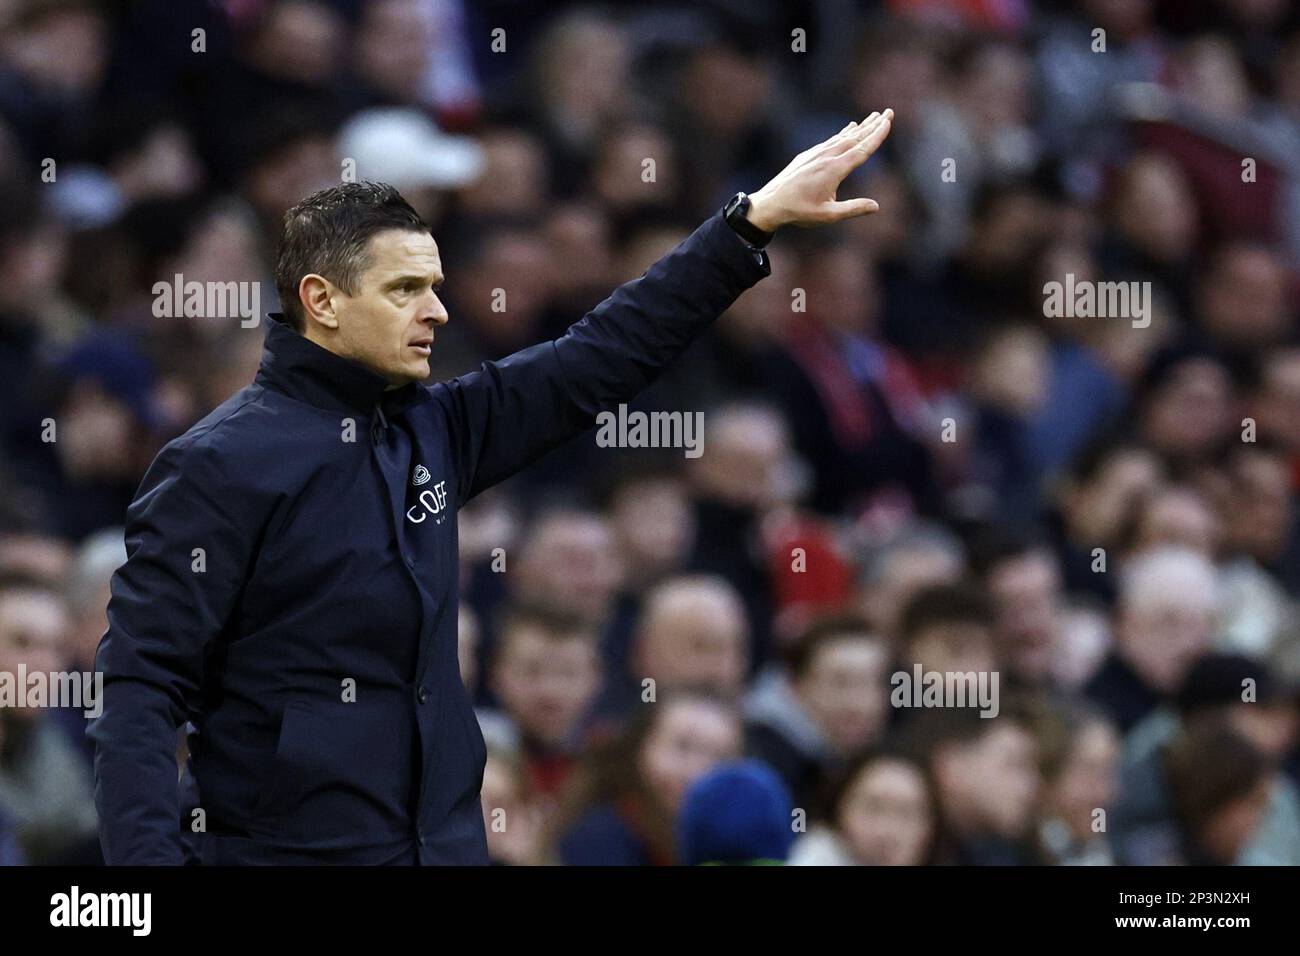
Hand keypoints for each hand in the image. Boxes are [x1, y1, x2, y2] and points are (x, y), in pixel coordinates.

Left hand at [746, 109, 892, 231]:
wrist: (770, 203)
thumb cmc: (799, 212)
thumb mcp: (828, 215)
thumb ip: (852, 209)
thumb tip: (876, 206)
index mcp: (834, 170)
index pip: (861, 150)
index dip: (877, 136)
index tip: (888, 122)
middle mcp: (826, 157)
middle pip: (855, 138)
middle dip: (873, 125)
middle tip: (889, 112)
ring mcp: (816, 153)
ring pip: (843, 137)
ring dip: (860, 127)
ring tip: (873, 117)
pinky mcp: (808, 155)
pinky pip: (831, 140)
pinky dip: (843, 133)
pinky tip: (850, 128)